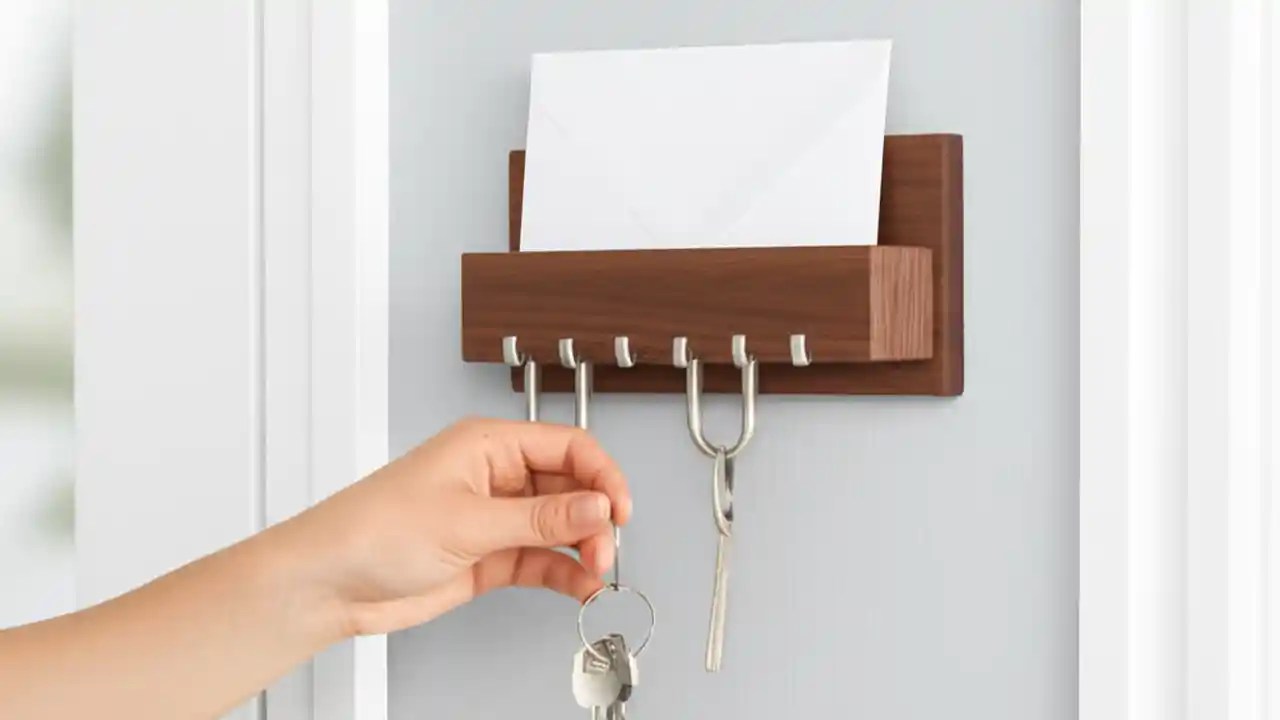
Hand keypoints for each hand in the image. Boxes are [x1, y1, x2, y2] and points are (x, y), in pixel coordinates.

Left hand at [280, 417, 632, 636]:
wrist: (330, 583)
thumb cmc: (372, 530)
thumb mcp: (468, 520)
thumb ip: (540, 518)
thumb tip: (595, 505)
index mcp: (488, 445)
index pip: (567, 446)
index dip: (602, 475)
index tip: (619, 509)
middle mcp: (495, 477)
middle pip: (570, 487)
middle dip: (593, 518)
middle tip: (603, 548)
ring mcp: (493, 518)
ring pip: (560, 526)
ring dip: (583, 548)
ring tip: (594, 571)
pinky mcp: (489, 555)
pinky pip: (541, 559)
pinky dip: (564, 573)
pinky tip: (579, 586)